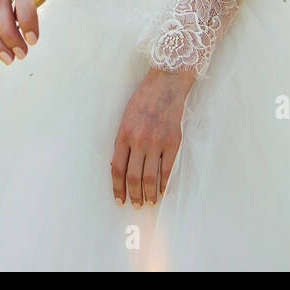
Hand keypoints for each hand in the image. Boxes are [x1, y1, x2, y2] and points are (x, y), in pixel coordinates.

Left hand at [111, 68, 194, 207]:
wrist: (165, 84)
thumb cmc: (143, 100)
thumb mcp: (125, 118)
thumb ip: (122, 141)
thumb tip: (118, 166)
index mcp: (124, 134)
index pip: (117, 169)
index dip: (117, 188)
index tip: (119, 200)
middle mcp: (139, 140)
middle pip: (133, 177)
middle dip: (134, 195)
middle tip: (135, 205)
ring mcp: (156, 142)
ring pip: (151, 177)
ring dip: (149, 194)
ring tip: (149, 202)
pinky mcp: (173, 142)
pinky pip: (168, 169)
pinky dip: (165, 184)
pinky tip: (163, 191)